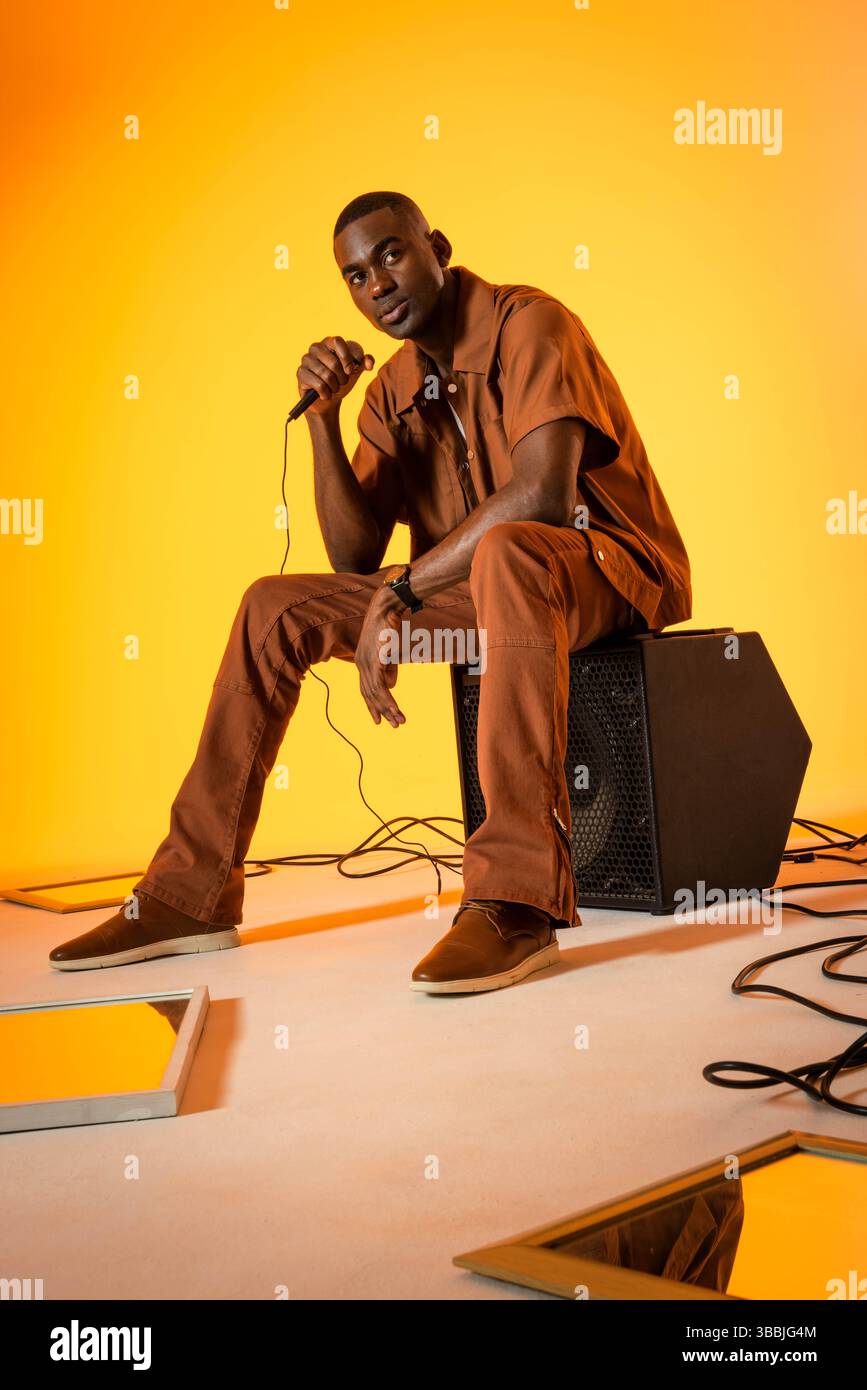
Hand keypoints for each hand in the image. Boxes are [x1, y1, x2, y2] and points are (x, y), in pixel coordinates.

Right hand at [297, 336, 373, 415]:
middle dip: (342, 378)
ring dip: (334, 387)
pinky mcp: (301, 373)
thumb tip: (369, 362)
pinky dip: (326, 393)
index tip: (351, 370)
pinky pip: (318, 385)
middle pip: (333, 362)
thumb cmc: (341, 381)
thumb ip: (366, 362)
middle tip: (341, 382)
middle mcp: (316, 347)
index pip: (338, 341)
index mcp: (330, 342)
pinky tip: (325, 394)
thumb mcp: (356, 371)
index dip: (347, 357)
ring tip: (333, 388)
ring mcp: (306, 359)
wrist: (329, 399)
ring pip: (326, 375)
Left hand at [354, 585, 405, 727]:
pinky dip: (388, 699)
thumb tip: (391, 685)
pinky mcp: (374, 660)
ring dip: (388, 709)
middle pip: (369, 694)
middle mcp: (360, 665)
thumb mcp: (389, 652)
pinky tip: (395, 708)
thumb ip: (389, 668)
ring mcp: (366, 663)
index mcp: (362, 663)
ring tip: (399, 720)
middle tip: (394, 725)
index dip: (372, 706)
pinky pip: (380, 686)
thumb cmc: (389, 627)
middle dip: (382, 712)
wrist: (387, 610)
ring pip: (375, 693)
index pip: (366, 689)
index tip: (379, 721)